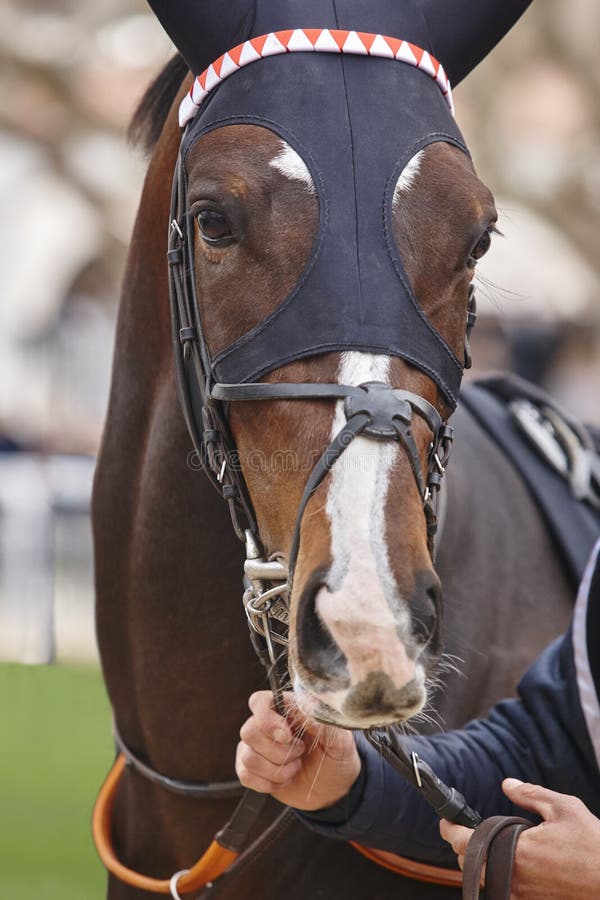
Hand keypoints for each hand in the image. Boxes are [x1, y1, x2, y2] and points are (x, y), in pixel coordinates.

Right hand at [235, 690, 360, 810]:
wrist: (334, 789)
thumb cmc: (337, 758)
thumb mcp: (338, 739)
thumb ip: (321, 722)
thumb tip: (305, 706)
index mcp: (287, 710)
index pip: (259, 701)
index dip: (267, 720)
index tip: (287, 736)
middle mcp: (267, 726)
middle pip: (249, 731)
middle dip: (277, 751)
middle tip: (300, 753)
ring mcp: (258, 748)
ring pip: (248, 756)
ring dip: (276, 769)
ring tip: (295, 768)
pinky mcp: (252, 770)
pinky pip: (244, 774)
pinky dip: (267, 783)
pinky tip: (284, 780)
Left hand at [440, 778, 599, 898]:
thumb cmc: (592, 846)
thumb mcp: (563, 808)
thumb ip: (531, 794)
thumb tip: (507, 785)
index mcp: (517, 851)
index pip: (466, 842)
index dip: (450, 830)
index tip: (444, 822)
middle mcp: (515, 877)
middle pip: (470, 864)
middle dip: (463, 846)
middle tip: (462, 830)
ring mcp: (523, 894)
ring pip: (483, 880)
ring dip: (478, 863)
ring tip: (482, 845)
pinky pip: (502, 891)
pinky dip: (495, 876)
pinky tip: (505, 863)